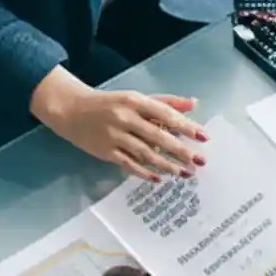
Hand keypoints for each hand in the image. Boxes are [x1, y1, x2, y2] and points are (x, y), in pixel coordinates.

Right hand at [31, 67, 207, 181]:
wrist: (72, 110)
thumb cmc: (110, 104)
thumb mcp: (136, 97)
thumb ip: (165, 102)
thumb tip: (194, 104)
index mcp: (135, 101)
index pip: (165, 114)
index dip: (186, 126)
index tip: (204, 137)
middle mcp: (125, 118)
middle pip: (158, 136)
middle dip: (180, 151)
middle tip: (199, 161)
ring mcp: (115, 136)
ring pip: (145, 153)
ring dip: (167, 165)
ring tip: (183, 173)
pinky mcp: (106, 152)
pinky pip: (129, 164)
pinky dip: (144, 172)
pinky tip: (159, 178)